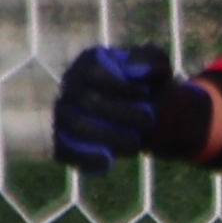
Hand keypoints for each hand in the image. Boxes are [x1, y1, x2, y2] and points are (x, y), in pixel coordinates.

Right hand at [51, 46, 172, 174]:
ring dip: (109, 136)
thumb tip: (134, 72)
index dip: (121, 86)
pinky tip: (109, 162)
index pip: (93, 72)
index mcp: (88, 63)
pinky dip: (85, 158)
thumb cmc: (148, 86)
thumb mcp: (158, 68)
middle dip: (122, 113)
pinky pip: (64, 151)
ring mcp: (63, 116)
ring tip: (136, 143)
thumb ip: (150, 61)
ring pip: (75, 127)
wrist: (145, 116)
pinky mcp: (63, 142)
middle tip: (149, 120)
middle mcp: (69, 87)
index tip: (146, 93)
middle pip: (86, 101)